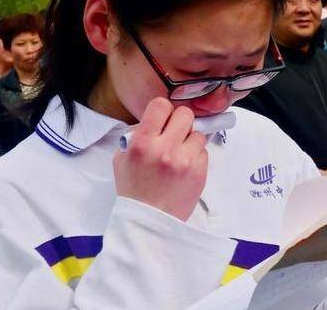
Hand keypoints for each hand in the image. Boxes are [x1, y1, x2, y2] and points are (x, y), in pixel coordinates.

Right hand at [113, 98, 208, 220]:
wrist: (148, 222)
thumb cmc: (134, 190)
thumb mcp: (122, 158)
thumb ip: (137, 135)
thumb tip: (155, 120)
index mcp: (142, 143)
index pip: (161, 105)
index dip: (163, 110)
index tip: (163, 119)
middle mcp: (165, 149)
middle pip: (185, 114)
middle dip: (180, 122)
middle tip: (175, 134)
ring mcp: (185, 161)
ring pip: (198, 133)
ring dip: (190, 140)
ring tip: (179, 154)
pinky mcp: (200, 172)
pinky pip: (204, 151)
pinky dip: (196, 156)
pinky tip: (185, 168)